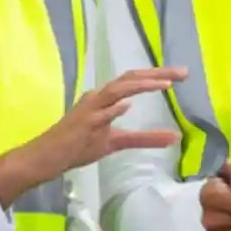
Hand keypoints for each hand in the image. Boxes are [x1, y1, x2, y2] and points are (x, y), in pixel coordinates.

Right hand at [0, 66, 186, 205]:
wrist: (47, 157)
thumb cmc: (79, 147)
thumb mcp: (117, 142)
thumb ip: (145, 138)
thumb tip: (174, 138)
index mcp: (106, 97)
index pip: (135, 80)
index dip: (158, 75)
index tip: (181, 74)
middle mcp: (98, 97)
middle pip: (130, 78)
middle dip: (157, 74)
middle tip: (183, 73)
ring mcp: (90, 109)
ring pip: (116, 90)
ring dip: (140, 85)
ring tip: (163, 83)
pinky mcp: (82, 125)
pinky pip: (98, 114)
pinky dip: (113, 109)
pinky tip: (127, 105)